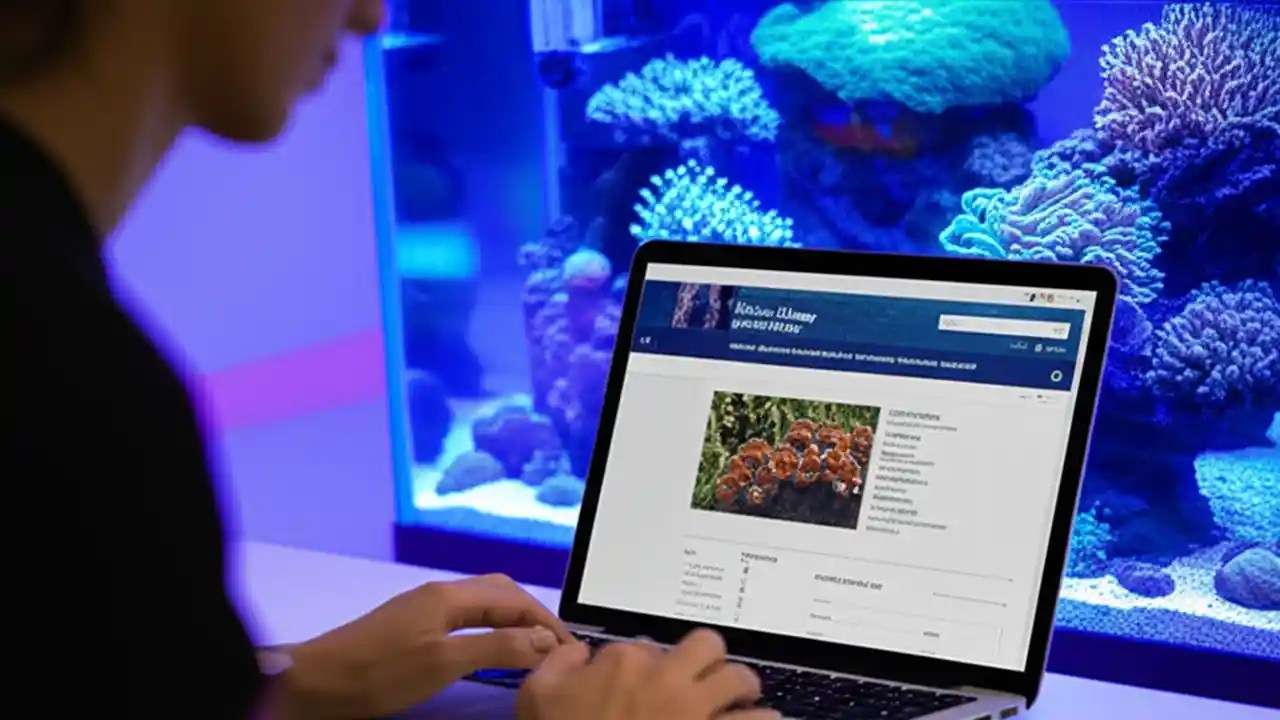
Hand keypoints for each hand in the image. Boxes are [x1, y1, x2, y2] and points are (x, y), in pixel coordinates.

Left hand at [275, 573, 574, 718]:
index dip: (545, 620)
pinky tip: (490, 648)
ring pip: (482, 603)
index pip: (514, 598)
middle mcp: (439, 593)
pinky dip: (490, 628)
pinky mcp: (411, 624)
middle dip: (532, 614)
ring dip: (511, 621)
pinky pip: (465, 616)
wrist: (314, 682)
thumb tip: (542, 639)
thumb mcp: (443, 664)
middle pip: (500, 592)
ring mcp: (422, 607)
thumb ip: (496, 647)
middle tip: (553, 647)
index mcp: (449, 595)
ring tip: (530, 649)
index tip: (568, 647)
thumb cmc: (378, 673)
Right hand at [516, 628, 778, 719]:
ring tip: (742, 697)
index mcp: (625, 661)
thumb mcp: (537, 694)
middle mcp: (668, 678)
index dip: (646, 661)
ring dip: (741, 687)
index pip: (648, 644)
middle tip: (706, 674)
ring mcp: (696, 711)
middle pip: (708, 645)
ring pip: (740, 680)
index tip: (641, 680)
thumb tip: (582, 654)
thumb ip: (562, 663)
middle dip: (708, 656)